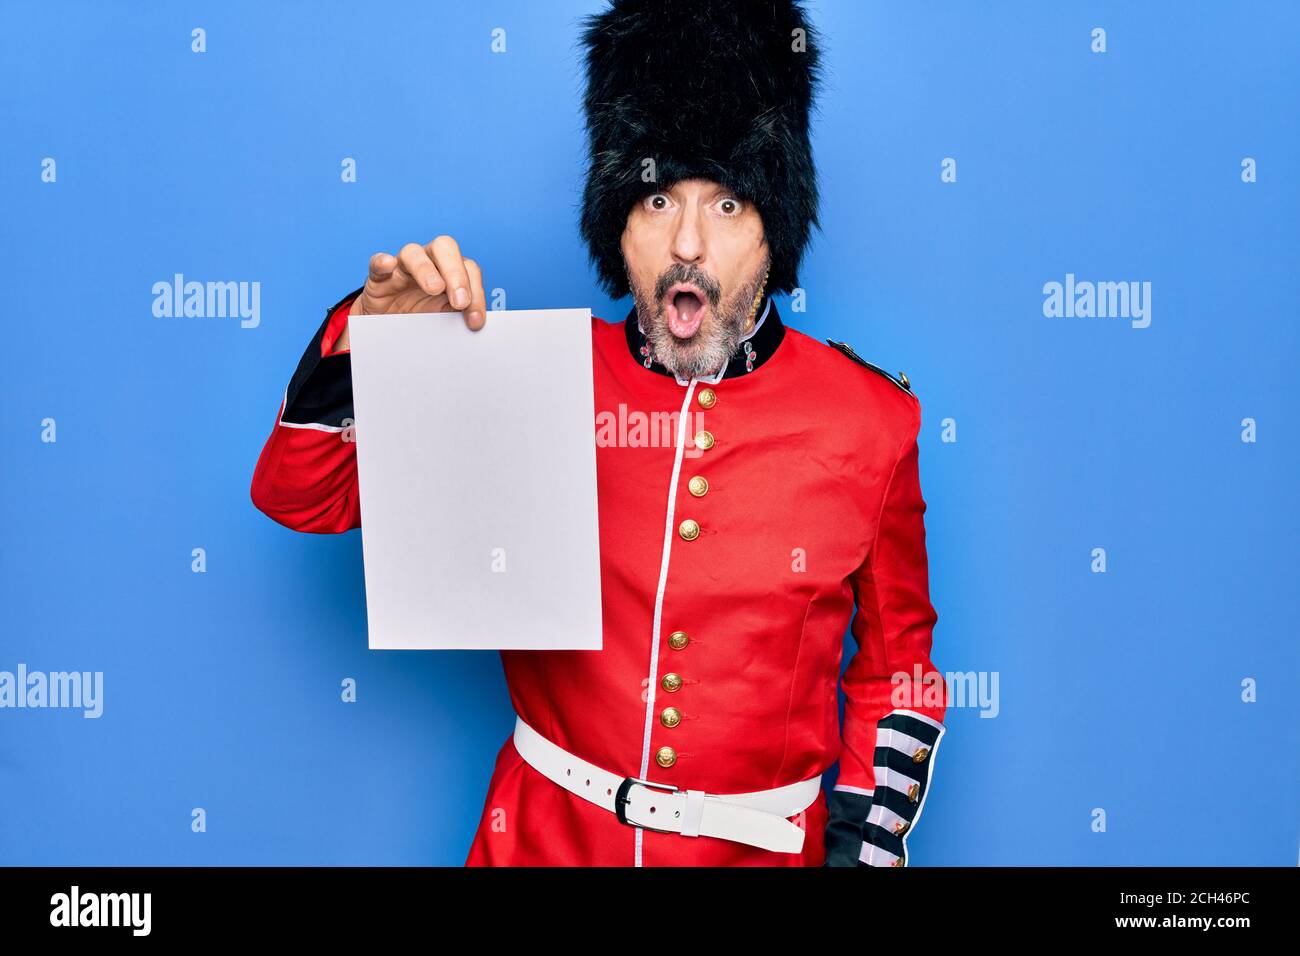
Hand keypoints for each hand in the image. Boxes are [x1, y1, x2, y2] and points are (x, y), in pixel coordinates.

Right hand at [331, 236, 486, 352]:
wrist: (389, 331)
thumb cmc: (422, 319)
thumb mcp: (444, 320)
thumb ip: (458, 316)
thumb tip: (475, 324)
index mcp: (450, 270)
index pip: (469, 270)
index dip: (477, 293)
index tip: (476, 320)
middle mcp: (429, 261)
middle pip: (445, 247)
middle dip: (456, 274)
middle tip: (460, 302)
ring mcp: (402, 267)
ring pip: (413, 253)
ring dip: (426, 270)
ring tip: (435, 289)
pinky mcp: (378, 278)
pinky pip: (377, 264)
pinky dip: (382, 262)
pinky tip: (388, 265)